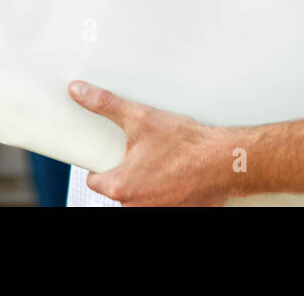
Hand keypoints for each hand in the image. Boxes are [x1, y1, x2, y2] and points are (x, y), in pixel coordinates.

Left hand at [68, 80, 235, 205]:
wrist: (224, 161)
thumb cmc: (186, 145)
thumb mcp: (140, 117)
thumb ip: (104, 104)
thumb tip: (79, 92)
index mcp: (120, 186)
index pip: (95, 179)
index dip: (102, 163)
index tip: (112, 152)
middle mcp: (136, 206)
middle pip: (119, 186)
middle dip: (128, 169)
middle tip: (144, 150)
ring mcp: (157, 211)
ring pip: (141, 195)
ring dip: (147, 180)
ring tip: (164, 160)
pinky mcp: (177, 212)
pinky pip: (163, 201)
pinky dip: (167, 188)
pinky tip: (178, 172)